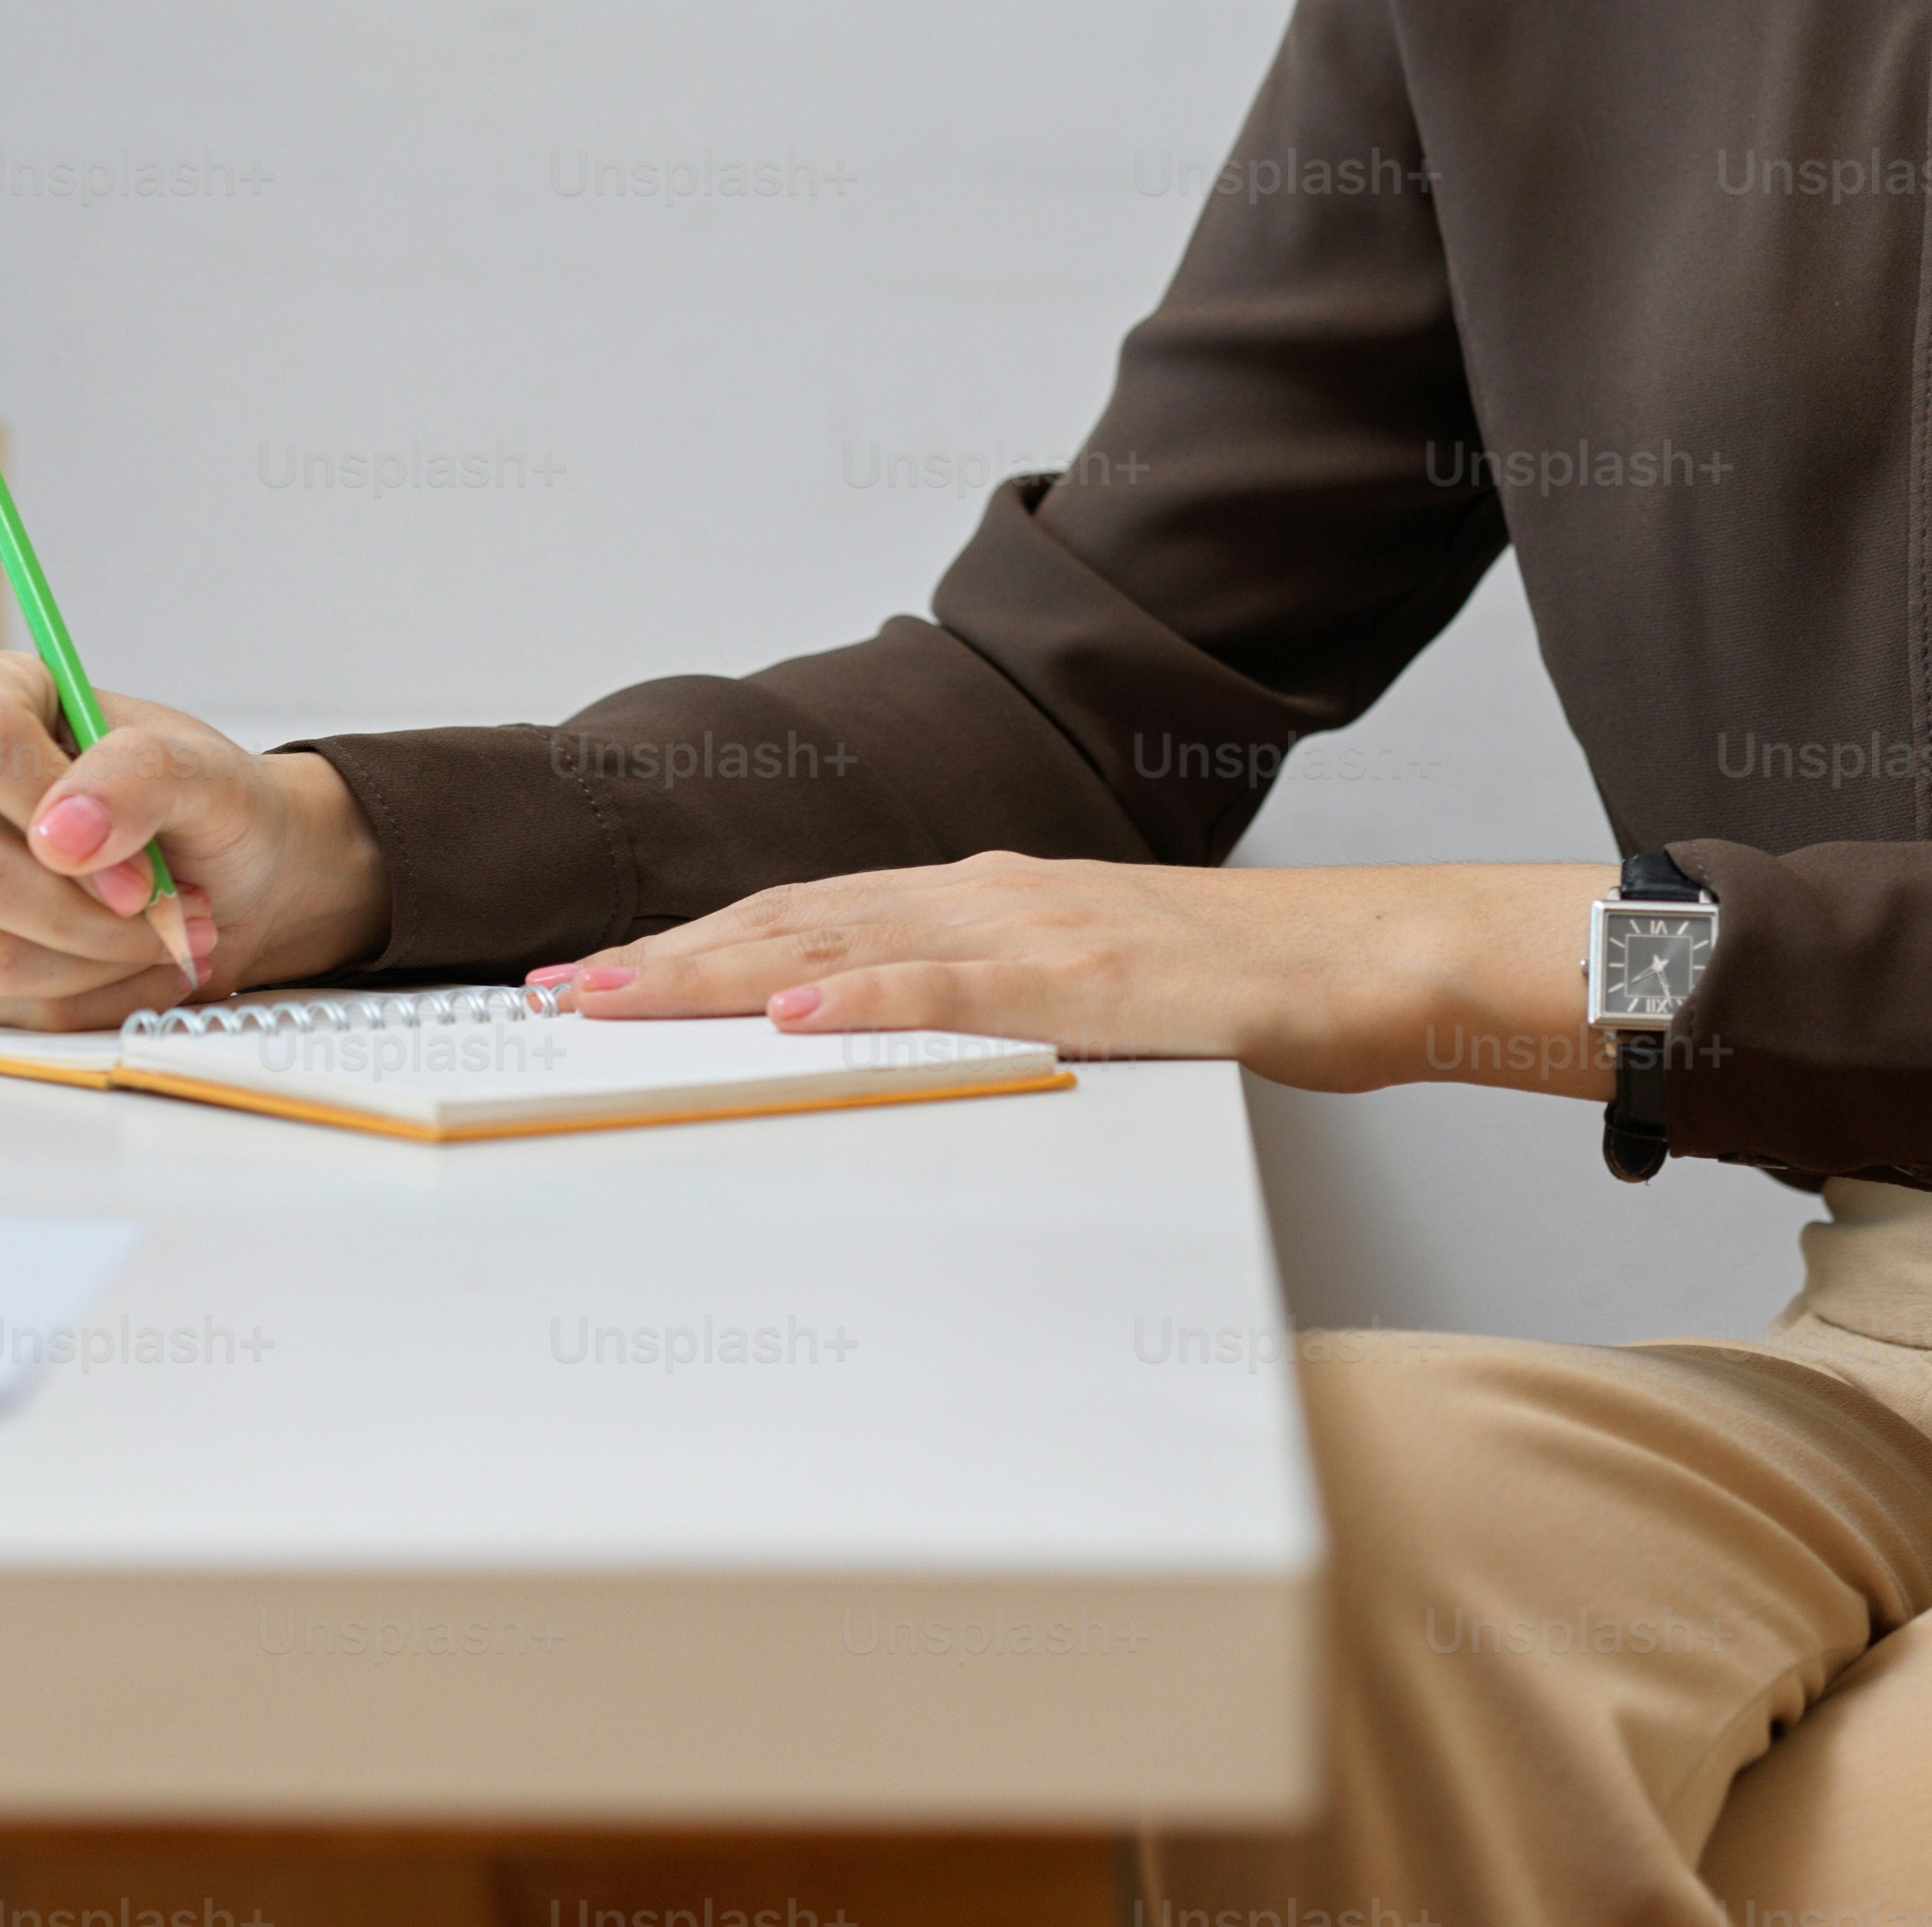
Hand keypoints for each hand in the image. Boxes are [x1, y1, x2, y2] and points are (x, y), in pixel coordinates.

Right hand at [0, 650, 391, 1030]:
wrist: (223, 874)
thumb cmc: (206, 805)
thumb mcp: (208, 772)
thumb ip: (142, 775)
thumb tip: (61, 833)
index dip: (62, 814)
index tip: (144, 871)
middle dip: (96, 919)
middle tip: (180, 913)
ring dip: (101, 965)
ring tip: (167, 939)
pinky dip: (86, 1003)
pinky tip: (134, 972)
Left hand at [522, 852, 1622, 1099]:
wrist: (1381, 958)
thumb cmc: (1246, 982)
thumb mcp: (1094, 988)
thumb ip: (1000, 999)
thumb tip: (912, 1039)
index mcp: (987, 895)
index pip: (806, 919)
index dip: (694, 944)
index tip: (596, 975)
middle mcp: (992, 892)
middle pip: (793, 923)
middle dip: (663, 958)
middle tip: (550, 994)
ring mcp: (1039, 927)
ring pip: (844, 946)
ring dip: (717, 973)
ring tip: (616, 997)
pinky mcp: (1095, 976)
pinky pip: (958, 991)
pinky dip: (864, 1001)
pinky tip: (789, 1016)